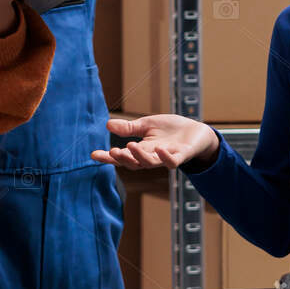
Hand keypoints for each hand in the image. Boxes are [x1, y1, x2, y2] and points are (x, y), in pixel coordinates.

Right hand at [91, 114, 219, 170]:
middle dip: (123, 158)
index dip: (108, 157)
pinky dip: (165, 157)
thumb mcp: (146, 125)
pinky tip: (158, 149)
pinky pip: (172, 161)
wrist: (196, 132)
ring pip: (150, 163)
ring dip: (140, 156)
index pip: (122, 155)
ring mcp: (166, 158)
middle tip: (112, 151)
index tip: (94, 155)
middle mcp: (152, 157)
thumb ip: (129, 128)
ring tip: (130, 146)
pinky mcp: (181, 156)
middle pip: (134, 163)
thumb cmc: (170, 130)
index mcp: (142, 150)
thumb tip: (107, 124)